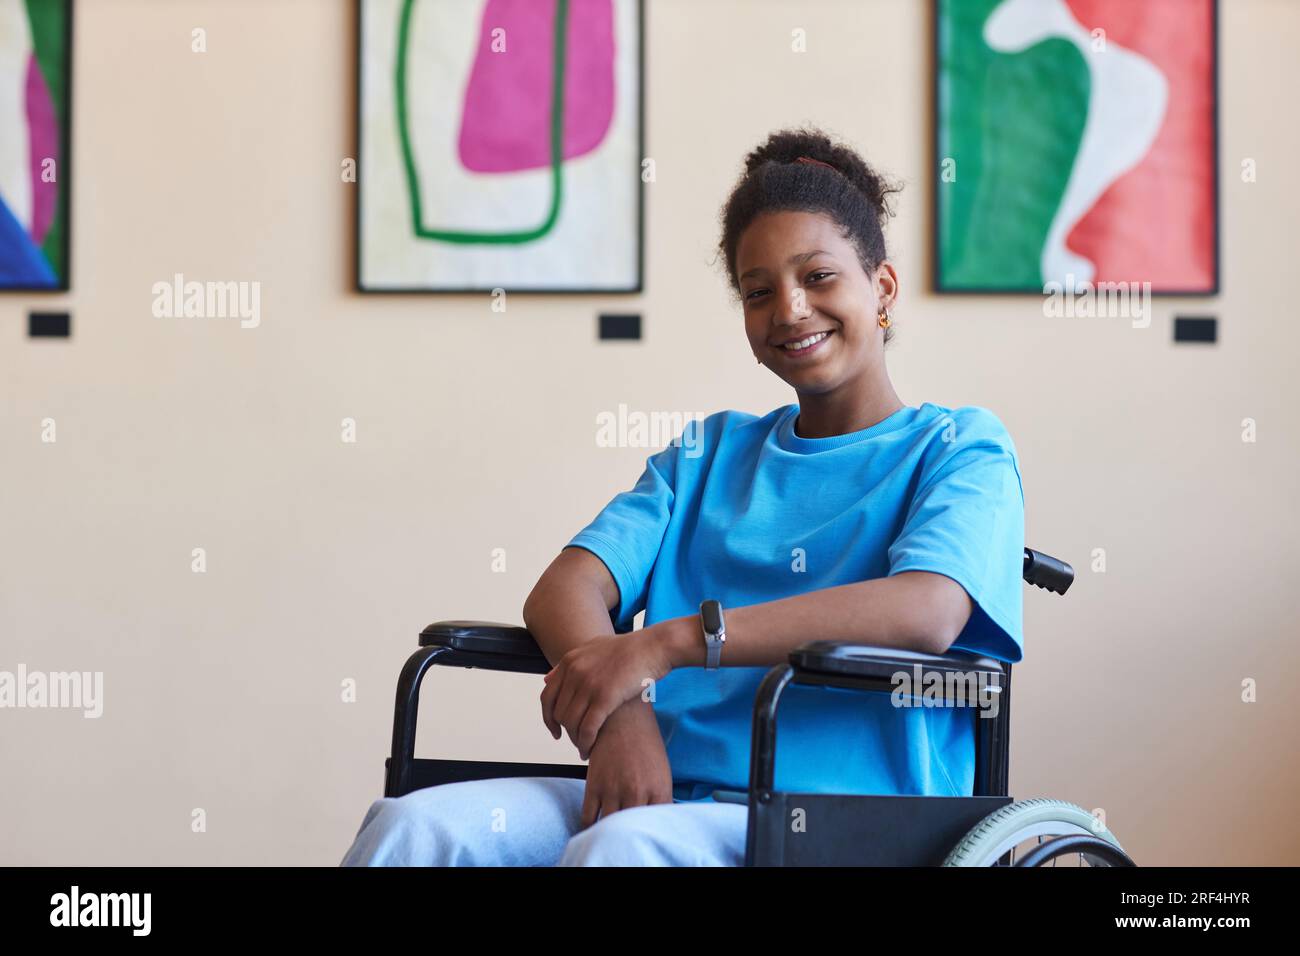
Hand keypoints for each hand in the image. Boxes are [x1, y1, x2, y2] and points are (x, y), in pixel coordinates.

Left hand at [540, 623, 677, 759]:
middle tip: (577, 741)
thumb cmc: (629, 649)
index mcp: (569, 661)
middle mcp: (575, 672)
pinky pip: (587, 728)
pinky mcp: (605, 697)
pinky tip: (589, 750)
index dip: (548, 718)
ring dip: (576, 740)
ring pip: (571, 723)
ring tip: (584, 748)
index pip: (547, 697)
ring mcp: (589, 684)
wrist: (653, 646)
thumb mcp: (593, 648)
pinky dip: (585, 743)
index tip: (556, 731)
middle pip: (559, 713)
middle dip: (566, 732)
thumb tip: (547, 679)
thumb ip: (569, 664)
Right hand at [580, 699, 672, 828]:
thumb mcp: (662, 771)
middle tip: (626, 841)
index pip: (657, 826)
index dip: (650, 834)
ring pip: (609, 827)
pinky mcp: (594, 785)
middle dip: (629, 838)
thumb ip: (660, 798)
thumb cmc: (644, 743)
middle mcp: (637, 793)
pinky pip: (588, 816)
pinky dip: (589, 827)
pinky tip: (592, 829)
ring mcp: (614, 790)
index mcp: (659, 790)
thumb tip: (658, 821)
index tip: (645, 839)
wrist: (623, 717)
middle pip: (632, 831)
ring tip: (609, 838)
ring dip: (608, 835)